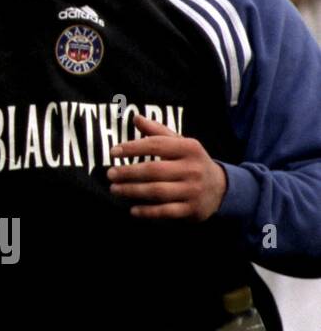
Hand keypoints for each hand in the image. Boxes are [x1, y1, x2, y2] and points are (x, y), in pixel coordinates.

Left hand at [106, 115, 227, 220]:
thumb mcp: (180, 144)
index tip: (113, 152)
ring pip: (157, 191)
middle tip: (110, 174)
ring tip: (114, 189)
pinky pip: (166, 212)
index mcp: (189, 148)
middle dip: (128, 172)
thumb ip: (157, 132)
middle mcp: (193, 169)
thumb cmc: (191, 162)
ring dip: (132, 191)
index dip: (132, 148)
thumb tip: (135, 117)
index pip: (156, 145)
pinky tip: (132, 210)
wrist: (221, 188)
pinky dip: (148, 212)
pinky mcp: (192, 209)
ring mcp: (193, 190)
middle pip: (154, 170)